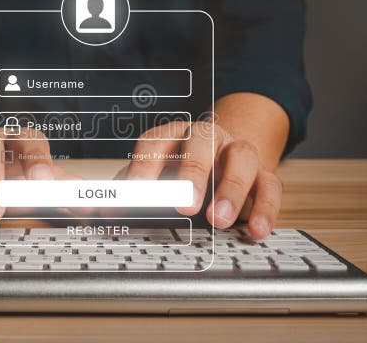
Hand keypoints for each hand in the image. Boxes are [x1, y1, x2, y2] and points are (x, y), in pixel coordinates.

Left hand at [121, 121, 281, 238]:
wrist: (224, 155)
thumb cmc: (177, 170)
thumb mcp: (151, 176)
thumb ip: (128, 190)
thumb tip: (96, 211)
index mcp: (172, 136)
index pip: (155, 144)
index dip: (142, 169)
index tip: (131, 196)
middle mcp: (206, 137)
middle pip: (200, 143)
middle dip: (191, 173)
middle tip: (182, 205)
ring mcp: (237, 151)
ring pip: (241, 158)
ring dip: (231, 189)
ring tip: (219, 220)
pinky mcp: (263, 172)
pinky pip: (270, 185)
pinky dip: (266, 208)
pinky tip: (257, 230)